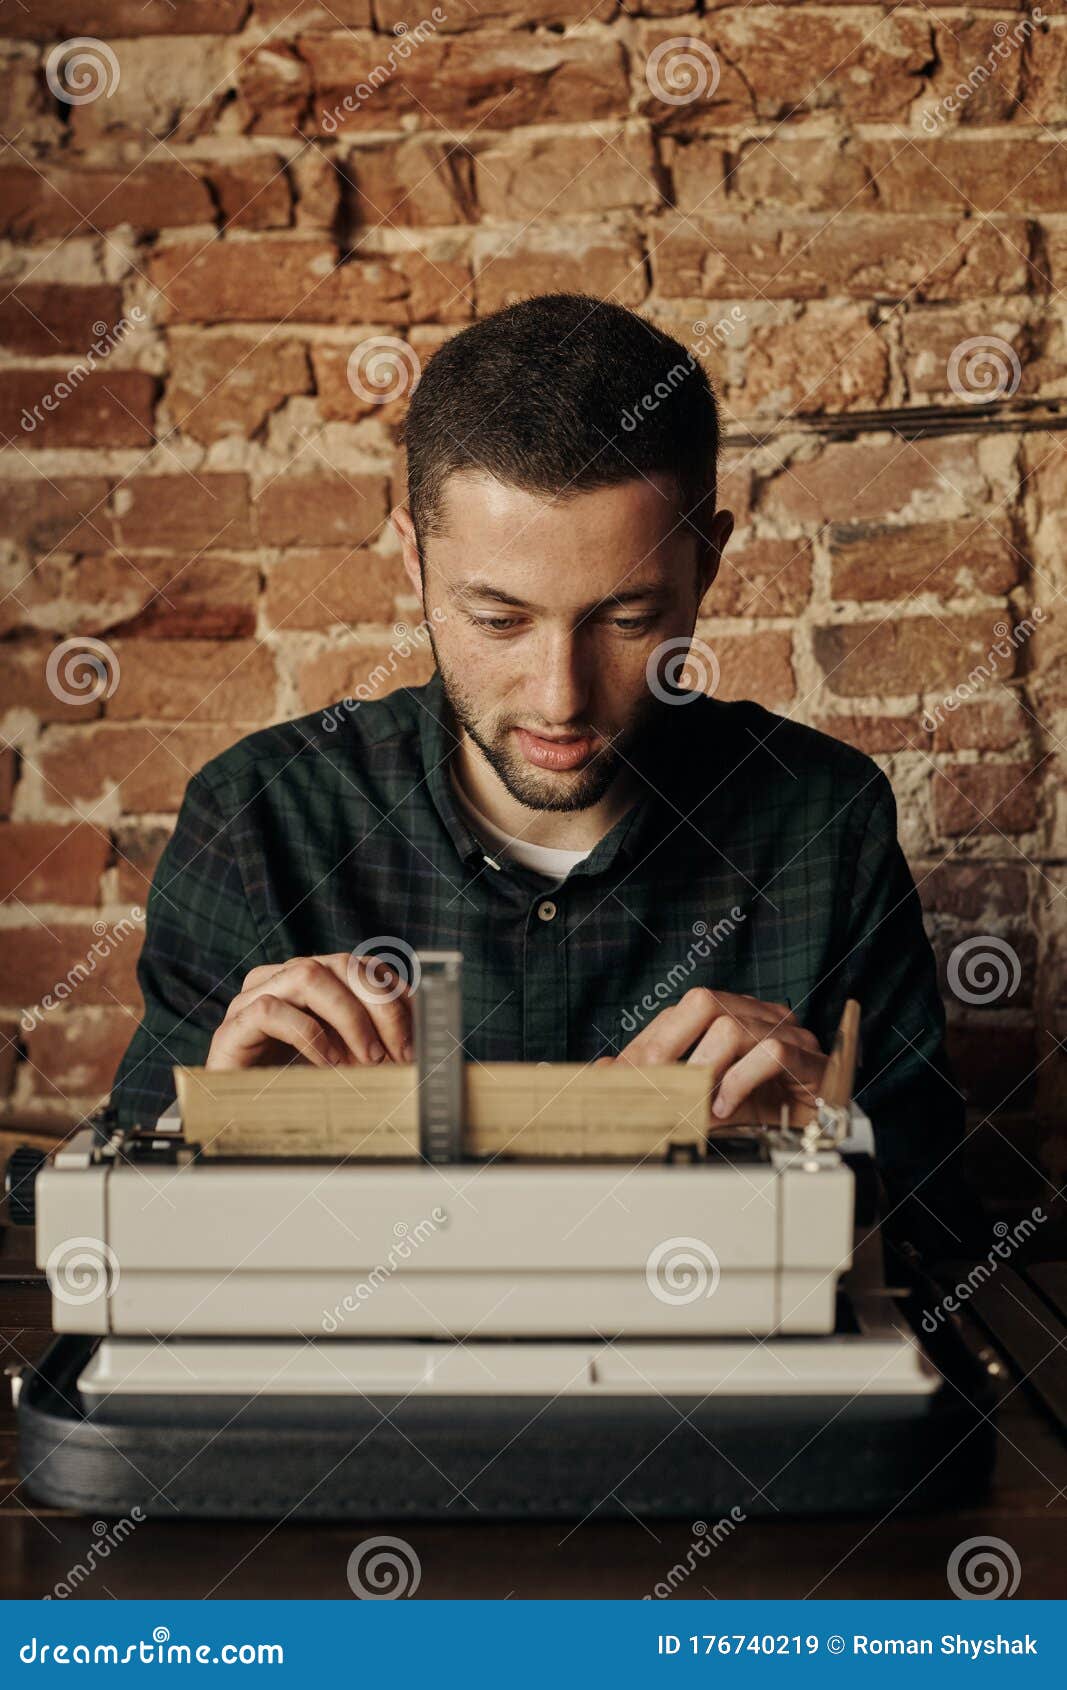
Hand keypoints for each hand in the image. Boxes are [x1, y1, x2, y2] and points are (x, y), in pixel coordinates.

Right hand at [205, 953, 413, 1070]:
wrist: (239, 1119)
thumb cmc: (297, 1088)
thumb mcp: (348, 1061)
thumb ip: (376, 1045)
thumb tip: (423, 1048)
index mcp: (315, 982)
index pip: (364, 966)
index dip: (396, 994)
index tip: (420, 1034)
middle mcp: (285, 979)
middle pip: (342, 964)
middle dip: (380, 1007)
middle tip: (399, 1053)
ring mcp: (255, 998)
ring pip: (308, 974)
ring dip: (348, 1018)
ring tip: (368, 1060)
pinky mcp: (234, 1026)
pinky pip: (272, 1011)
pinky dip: (310, 1035)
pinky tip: (330, 1064)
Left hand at [598, 986, 825, 1124]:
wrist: (818, 1131)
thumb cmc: (760, 1109)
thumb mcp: (700, 1097)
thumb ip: (658, 1083)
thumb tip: (603, 1073)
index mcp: (730, 1014)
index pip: (678, 1013)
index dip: (645, 1044)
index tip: (618, 1078)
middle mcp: (756, 1014)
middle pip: (703, 1002)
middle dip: (665, 1047)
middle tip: (647, 1088)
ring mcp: (786, 1031)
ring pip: (732, 1028)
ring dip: (702, 1072)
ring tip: (692, 1106)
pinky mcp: (809, 1058)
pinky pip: (771, 1054)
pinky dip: (738, 1083)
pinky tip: (725, 1108)